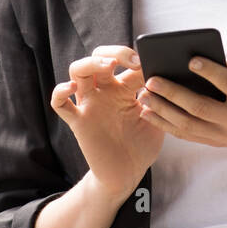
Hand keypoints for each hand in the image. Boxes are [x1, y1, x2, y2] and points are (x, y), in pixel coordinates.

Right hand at [49, 45, 163, 197]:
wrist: (127, 175)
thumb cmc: (142, 146)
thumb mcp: (158, 120)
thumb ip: (161, 101)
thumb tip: (166, 78)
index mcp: (125, 89)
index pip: (128, 63)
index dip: (139, 58)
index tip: (153, 60)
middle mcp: (106, 92)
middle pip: (100, 57)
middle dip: (115, 52)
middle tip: (133, 60)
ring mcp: (90, 105)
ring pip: (78, 71)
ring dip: (91, 62)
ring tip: (109, 65)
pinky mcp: (78, 122)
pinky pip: (60, 104)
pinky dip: (60, 92)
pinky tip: (71, 88)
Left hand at [135, 56, 226, 155]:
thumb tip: (225, 60)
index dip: (210, 72)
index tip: (191, 60)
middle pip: (200, 107)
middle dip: (174, 94)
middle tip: (152, 80)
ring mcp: (222, 134)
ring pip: (188, 125)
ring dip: (163, 111)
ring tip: (144, 96)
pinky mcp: (213, 142)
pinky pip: (185, 135)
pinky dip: (165, 125)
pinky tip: (148, 113)